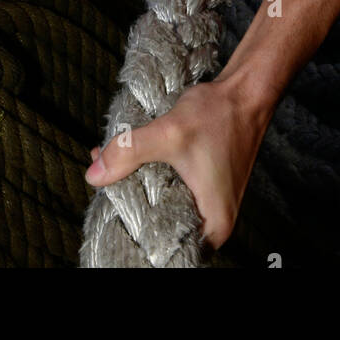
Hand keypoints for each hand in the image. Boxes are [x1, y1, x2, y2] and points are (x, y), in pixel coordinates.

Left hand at [84, 78, 269, 249]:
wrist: (245, 91)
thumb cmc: (220, 115)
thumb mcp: (170, 133)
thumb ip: (130, 151)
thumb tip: (94, 175)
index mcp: (213, 224)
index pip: (166, 248)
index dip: (136, 236)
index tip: (112, 217)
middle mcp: (215, 221)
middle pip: (163, 228)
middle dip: (132, 211)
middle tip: (107, 193)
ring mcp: (211, 204)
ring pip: (165, 207)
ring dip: (140, 191)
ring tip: (115, 176)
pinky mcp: (206, 187)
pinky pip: (173, 192)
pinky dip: (153, 180)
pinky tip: (133, 166)